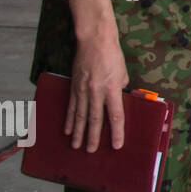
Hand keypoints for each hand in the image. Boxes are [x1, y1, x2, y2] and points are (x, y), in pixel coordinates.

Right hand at [65, 29, 128, 151]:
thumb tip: (119, 100)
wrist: (94, 40)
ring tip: (76, 146)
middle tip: (91, 151)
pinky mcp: (74, 86)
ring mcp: (83, 90)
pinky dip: (69, 119)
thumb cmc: (112, 55)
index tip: (116, 146)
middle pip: (95, 119)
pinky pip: (71, 106)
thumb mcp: (123, 72)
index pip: (115, 116)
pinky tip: (67, 130)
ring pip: (80, 116)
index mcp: (112, 88)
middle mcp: (97, 91)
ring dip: (78, 132)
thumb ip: (120, 88)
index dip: (116, 132)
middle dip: (93, 137)